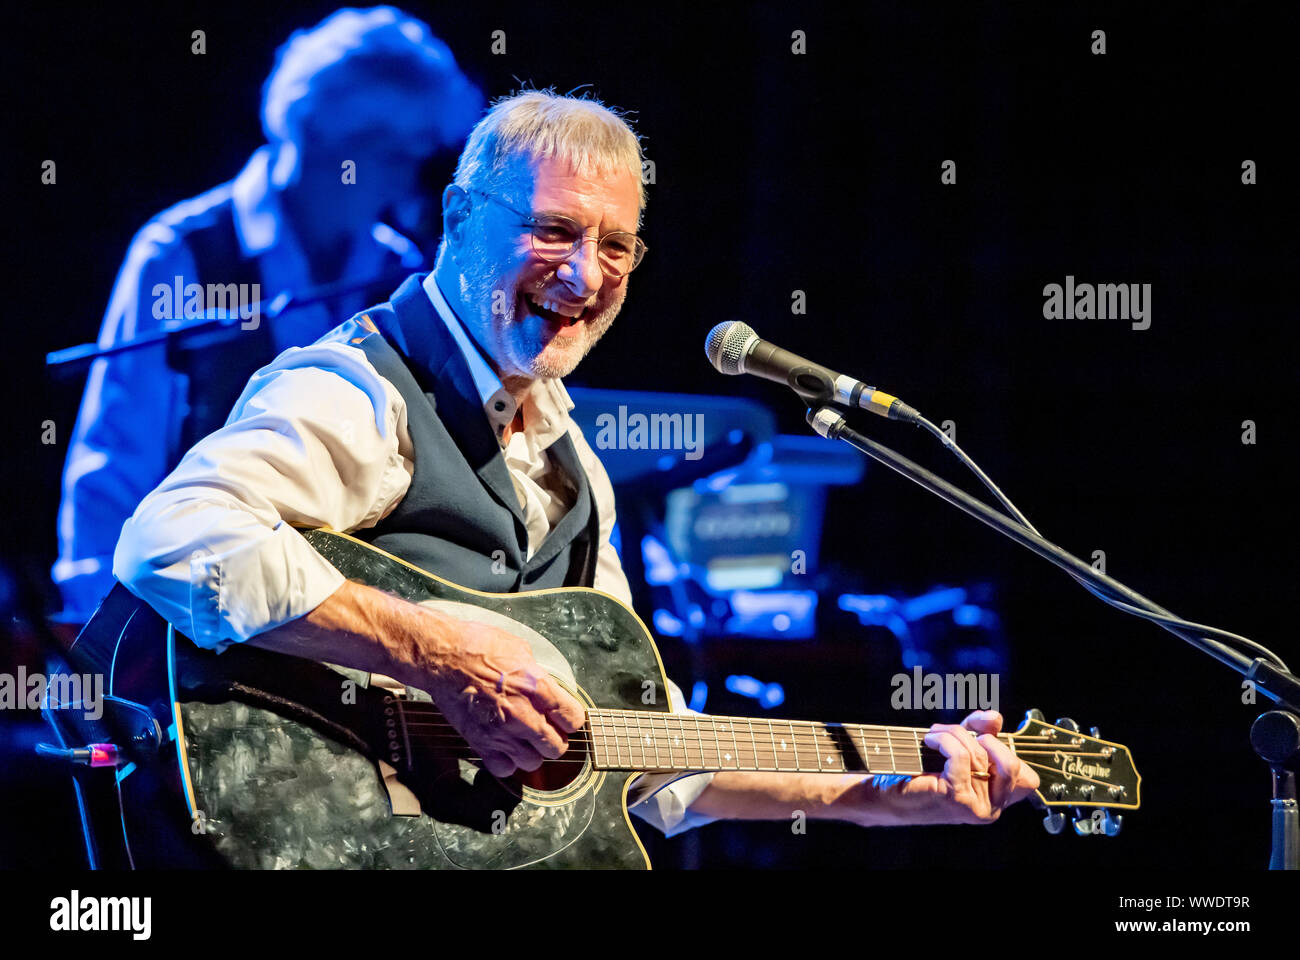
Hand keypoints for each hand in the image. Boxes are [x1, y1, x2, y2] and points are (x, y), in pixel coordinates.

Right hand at [422, 617, 586, 777]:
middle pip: (557, 747)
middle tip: (544, 730)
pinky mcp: (481, 743)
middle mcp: (526, 715)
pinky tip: (503, 747)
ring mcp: (503, 733)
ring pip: (533, 762)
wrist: (442, 657)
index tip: (564, 718)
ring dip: (530, 752)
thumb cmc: (477, 646)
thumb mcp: (520, 650)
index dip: (570, 719)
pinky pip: (504, 769)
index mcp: (539, 689)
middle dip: (553, 739)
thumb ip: (537, 675)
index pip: (574, 720)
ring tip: (522, 739)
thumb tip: (544, 686)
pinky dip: (506, 762)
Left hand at [865, 710, 1039, 824]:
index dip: (1008, 750)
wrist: (885, 793)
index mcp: (997, 800)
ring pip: (981, 755)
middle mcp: (992, 809)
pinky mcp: (957, 798)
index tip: (982, 737)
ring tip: (934, 735)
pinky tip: (929, 740)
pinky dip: (944, 740)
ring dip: (955, 734)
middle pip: (1013, 766)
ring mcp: (976, 807)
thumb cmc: (920, 770)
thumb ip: (980, 731)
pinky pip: (961, 756)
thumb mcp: (958, 745)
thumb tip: (995, 717)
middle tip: (960, 735)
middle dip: (987, 741)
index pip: (1029, 779)